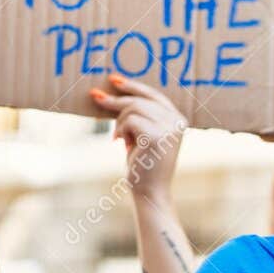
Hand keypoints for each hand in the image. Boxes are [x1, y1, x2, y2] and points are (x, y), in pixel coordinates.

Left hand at [89, 75, 186, 199]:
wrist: (150, 192)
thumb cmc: (144, 166)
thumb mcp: (144, 135)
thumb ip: (140, 116)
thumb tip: (116, 93)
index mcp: (178, 119)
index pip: (154, 94)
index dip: (133, 86)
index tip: (113, 80)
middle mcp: (177, 121)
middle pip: (140, 100)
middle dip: (115, 101)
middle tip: (95, 97)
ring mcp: (168, 128)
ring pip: (132, 109)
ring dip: (119, 123)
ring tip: (120, 139)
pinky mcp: (156, 136)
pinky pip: (129, 121)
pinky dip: (120, 131)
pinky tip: (121, 144)